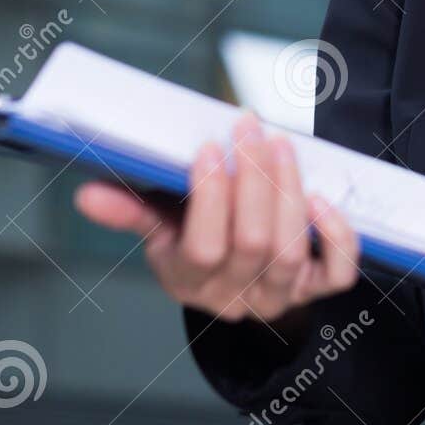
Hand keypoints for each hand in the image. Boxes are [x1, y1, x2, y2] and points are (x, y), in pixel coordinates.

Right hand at [72, 110, 360, 323]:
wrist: (240, 279)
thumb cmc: (195, 239)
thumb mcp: (160, 228)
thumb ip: (129, 210)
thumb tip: (87, 194)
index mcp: (188, 280)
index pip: (202, 248)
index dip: (210, 198)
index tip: (208, 146)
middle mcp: (235, 296)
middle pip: (253, 244)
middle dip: (254, 179)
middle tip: (251, 127)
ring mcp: (279, 297)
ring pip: (290, 252)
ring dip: (289, 192)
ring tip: (280, 144)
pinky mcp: (316, 291)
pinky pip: (337, 274)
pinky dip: (337, 236)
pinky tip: (322, 197)